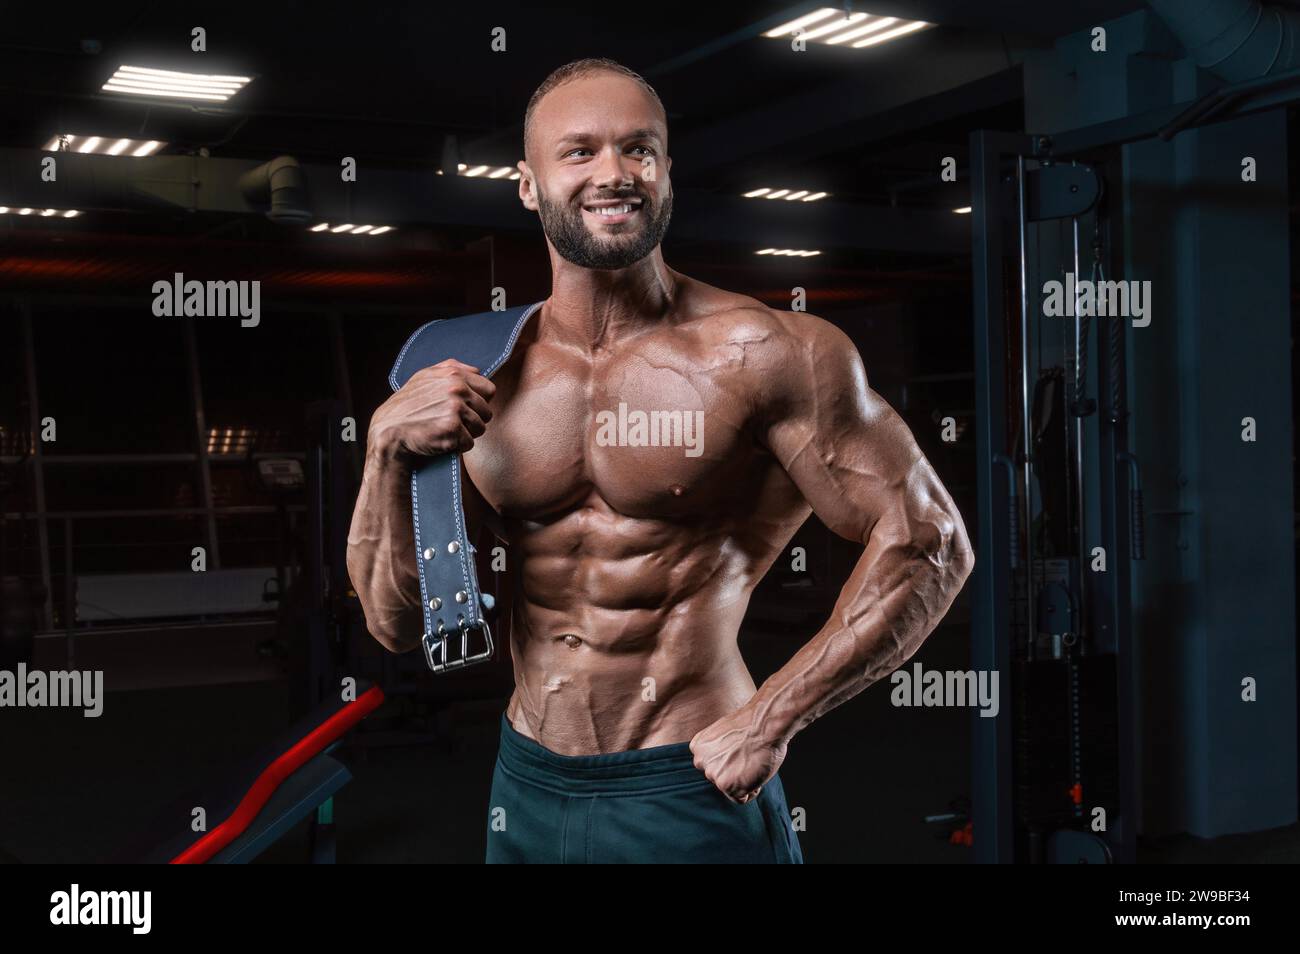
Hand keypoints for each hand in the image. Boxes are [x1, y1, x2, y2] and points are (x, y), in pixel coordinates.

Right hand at [369, 359, 495, 459]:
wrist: (389, 431)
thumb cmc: (407, 405)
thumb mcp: (424, 377)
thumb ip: (452, 369)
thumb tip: (477, 371)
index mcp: (453, 374)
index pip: (489, 390)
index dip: (479, 402)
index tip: (466, 408)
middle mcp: (457, 388)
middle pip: (487, 411)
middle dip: (473, 420)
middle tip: (452, 423)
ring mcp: (455, 409)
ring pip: (480, 428)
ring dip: (467, 434)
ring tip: (446, 431)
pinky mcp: (452, 430)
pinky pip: (469, 443)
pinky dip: (457, 445)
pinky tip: (442, 440)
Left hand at [689, 707, 787, 804]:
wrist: (764, 723)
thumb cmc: (751, 724)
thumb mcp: (723, 734)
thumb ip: (717, 750)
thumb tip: (725, 761)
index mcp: (698, 747)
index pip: (712, 766)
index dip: (730, 762)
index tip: (740, 753)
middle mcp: (701, 762)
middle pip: (720, 778)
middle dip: (735, 773)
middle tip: (749, 758)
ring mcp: (713, 775)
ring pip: (731, 789)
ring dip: (744, 781)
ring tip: (754, 762)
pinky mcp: (727, 786)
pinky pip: (742, 798)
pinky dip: (752, 790)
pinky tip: (756, 771)